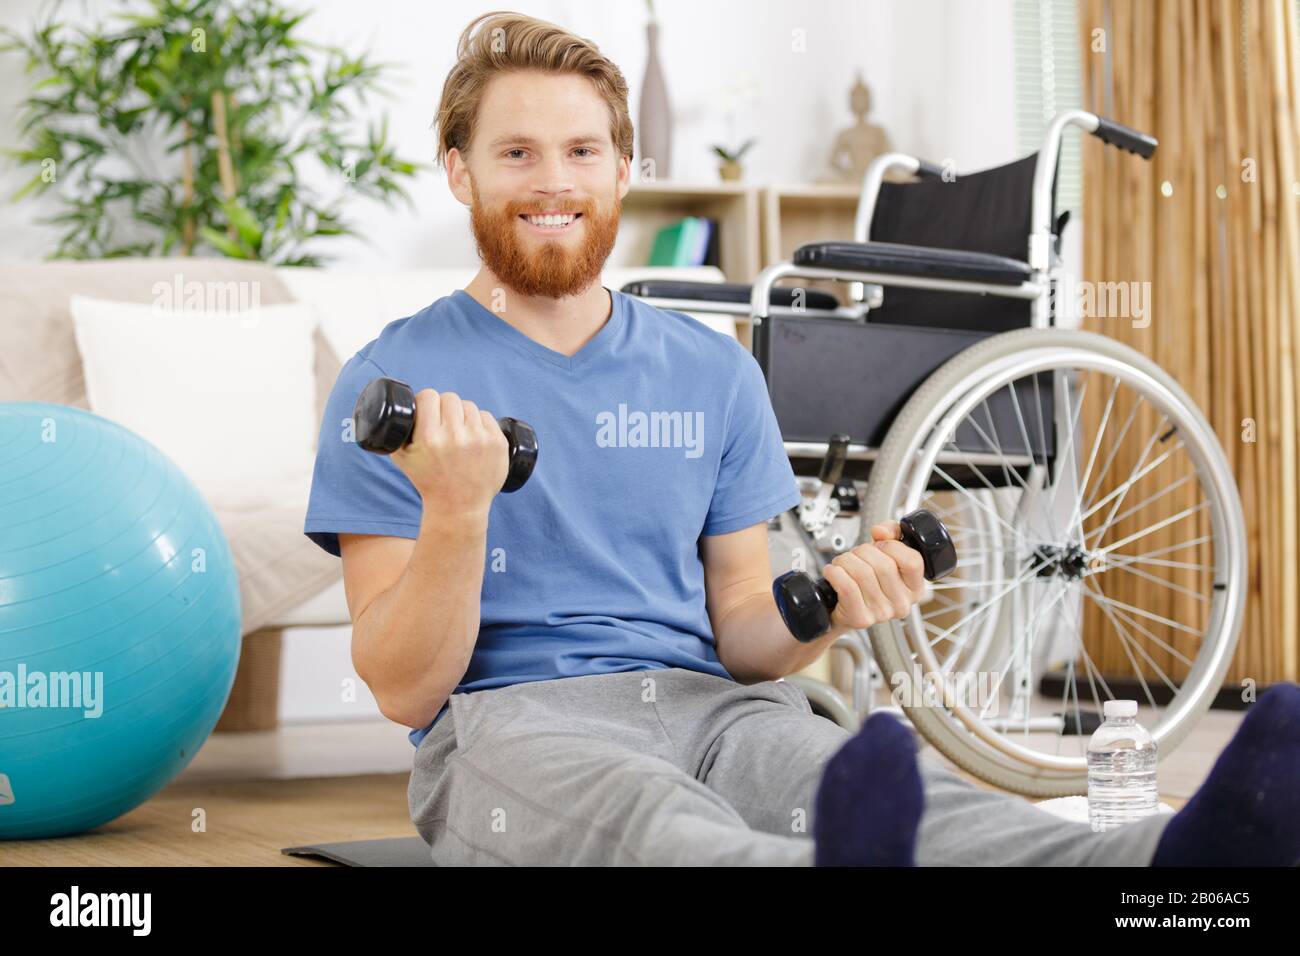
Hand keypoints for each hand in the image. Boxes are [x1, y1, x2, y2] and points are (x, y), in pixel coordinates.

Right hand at [390, 389, 508, 516]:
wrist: (459, 506)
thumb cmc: (428, 481)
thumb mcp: (402, 458)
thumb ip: (396, 432)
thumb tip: (399, 408)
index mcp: (430, 438)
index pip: (429, 396)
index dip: (426, 400)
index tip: (427, 408)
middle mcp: (456, 437)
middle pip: (450, 398)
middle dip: (444, 407)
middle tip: (443, 421)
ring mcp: (479, 439)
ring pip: (469, 405)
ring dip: (462, 414)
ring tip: (458, 431)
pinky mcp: (497, 443)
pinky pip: (487, 416)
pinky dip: (480, 422)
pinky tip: (473, 436)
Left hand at [822, 521, 928, 631]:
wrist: (842, 608)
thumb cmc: (865, 581)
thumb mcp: (884, 554)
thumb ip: (890, 534)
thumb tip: (882, 531)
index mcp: (914, 588)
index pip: (913, 561)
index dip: (892, 546)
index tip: (879, 544)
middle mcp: (902, 603)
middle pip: (884, 565)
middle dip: (862, 551)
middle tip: (855, 555)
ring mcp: (882, 613)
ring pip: (862, 573)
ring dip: (845, 561)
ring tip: (842, 564)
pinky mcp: (861, 618)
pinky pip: (847, 586)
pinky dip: (835, 573)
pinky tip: (833, 572)